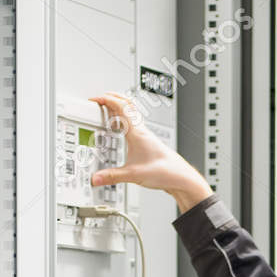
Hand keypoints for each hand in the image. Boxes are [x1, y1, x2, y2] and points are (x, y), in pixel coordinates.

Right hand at [88, 92, 213, 212]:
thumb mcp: (133, 175)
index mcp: (136, 132)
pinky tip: (121, 129)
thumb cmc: (165, 171)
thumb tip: (96, 178)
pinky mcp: (148, 141)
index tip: (94, 100)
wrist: (181, 177)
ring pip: (131, 112)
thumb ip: (112, 176)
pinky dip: (125, 120)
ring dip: (118, 107)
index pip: (120, 106)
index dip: (105, 99)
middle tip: (99, 99)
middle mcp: (141, 130)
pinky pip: (134, 123)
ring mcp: (145, 134)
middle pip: (126, 103)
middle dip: (112, 97)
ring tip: (107, 111)